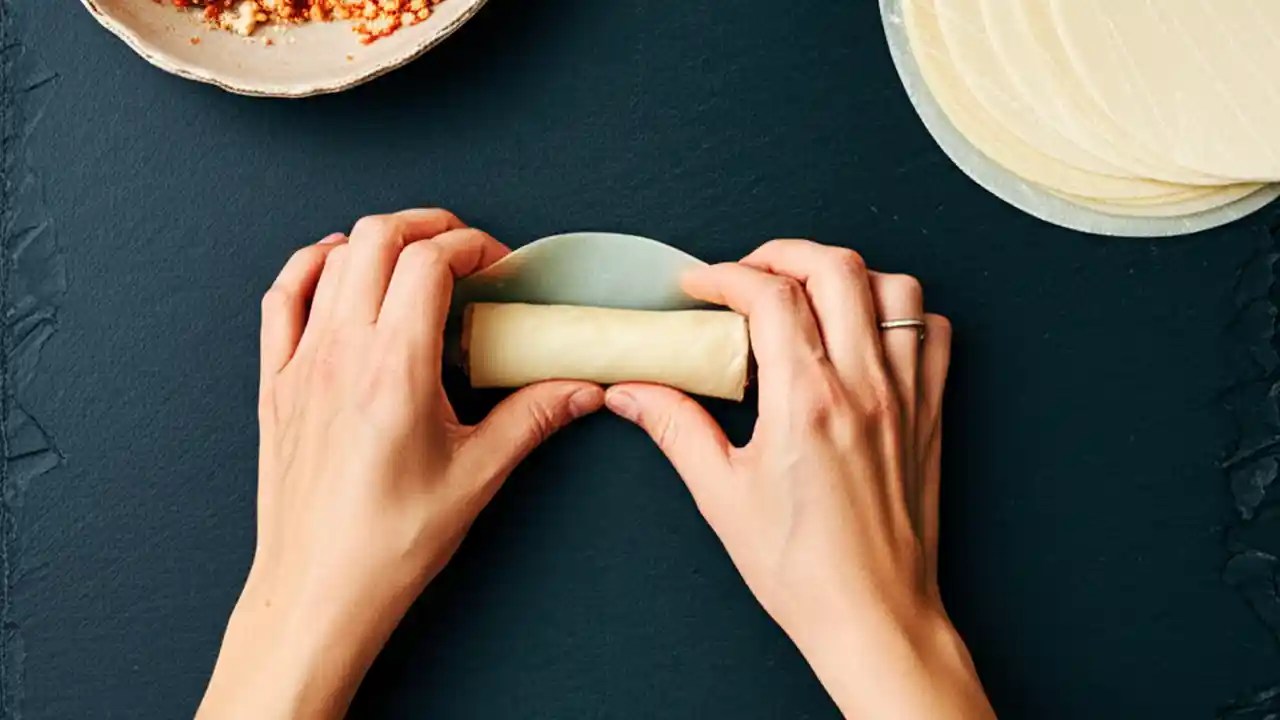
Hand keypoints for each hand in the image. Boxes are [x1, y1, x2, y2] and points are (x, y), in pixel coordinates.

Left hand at [198, 209, 603, 719]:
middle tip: (462, 242)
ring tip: (412, 254)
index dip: (471, 244)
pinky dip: (310, 266)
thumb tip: (582, 388)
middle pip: (376, 238)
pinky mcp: (276, 383)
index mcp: (394, 369)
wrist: (317, 591)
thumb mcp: (477, 477)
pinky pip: (281, 297)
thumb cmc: (390, 544)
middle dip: (426, 224)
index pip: (429, 262)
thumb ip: (532, 418)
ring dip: (375, 240)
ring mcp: (300, 364)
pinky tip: (335, 267)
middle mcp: (341, 353)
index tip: (497, 262)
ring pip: (330, 259)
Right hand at [605, 240, 993, 718]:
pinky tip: (866, 333)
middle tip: (747, 275)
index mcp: (806, 401)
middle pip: (835, 268)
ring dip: (846, 275)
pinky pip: (931, 332)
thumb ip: (676, 427)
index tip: (697, 287)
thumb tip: (631, 390)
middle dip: (782, 254)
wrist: (873, 615)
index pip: (768, 295)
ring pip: (893, 287)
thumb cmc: (800, 568)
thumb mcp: (721, 496)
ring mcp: (904, 395)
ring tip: (808, 295)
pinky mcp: (930, 413)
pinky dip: (900, 312)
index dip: (723, 276)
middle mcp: (862, 385)